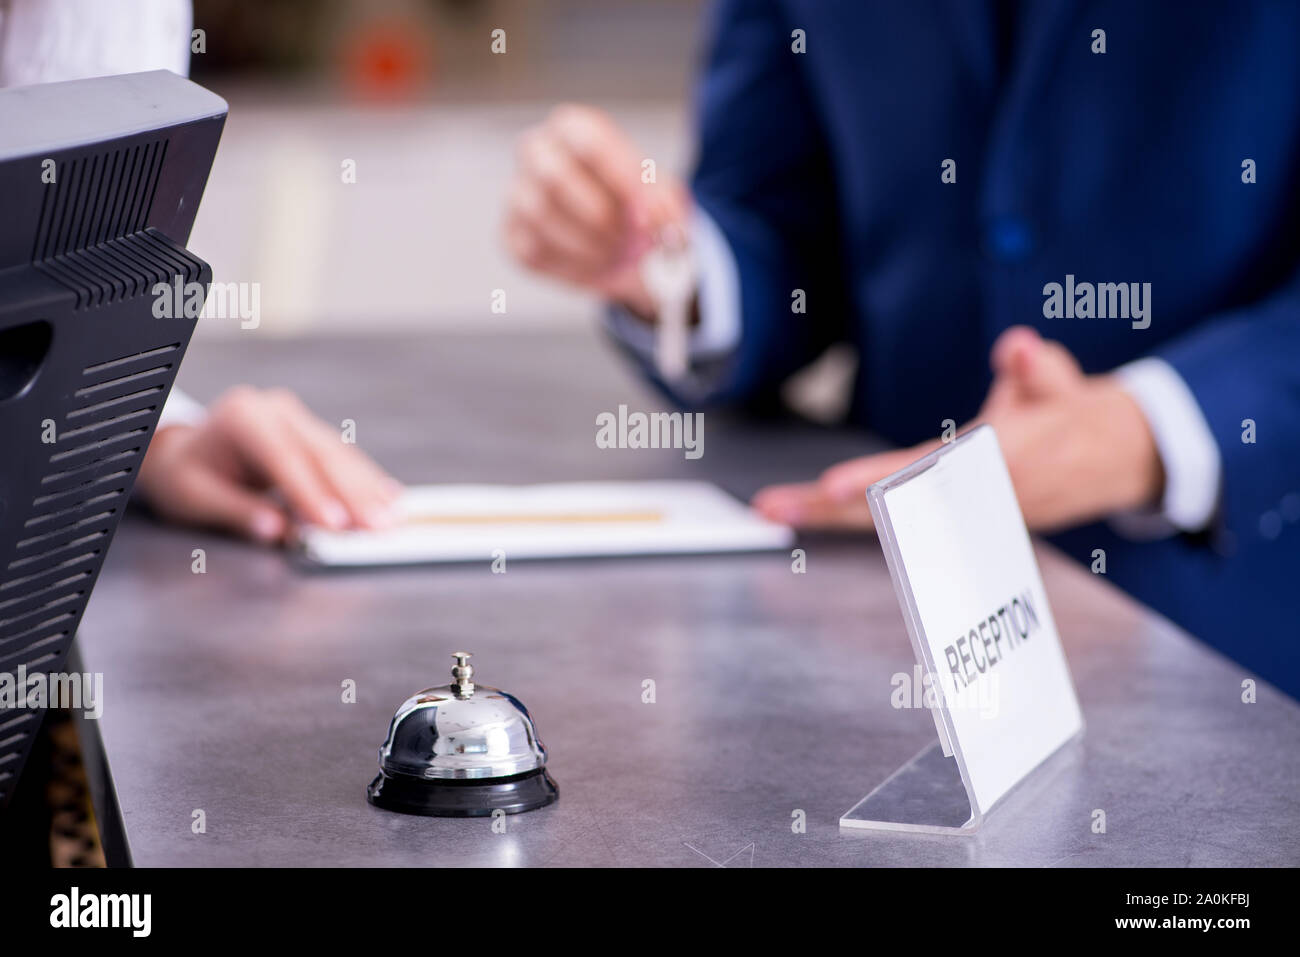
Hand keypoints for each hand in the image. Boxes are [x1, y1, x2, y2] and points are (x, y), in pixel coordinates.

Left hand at [136, 386, 403, 542]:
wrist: (187, 453)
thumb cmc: (188, 476)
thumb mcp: (196, 498)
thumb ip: (238, 512)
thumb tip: (276, 531)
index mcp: (242, 418)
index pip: (284, 457)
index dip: (312, 492)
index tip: (335, 524)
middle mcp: (275, 410)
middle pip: (322, 454)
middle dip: (353, 493)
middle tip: (378, 525)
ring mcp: (298, 418)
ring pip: (340, 455)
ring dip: (368, 489)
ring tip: (391, 517)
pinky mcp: (313, 432)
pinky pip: (344, 458)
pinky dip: (367, 481)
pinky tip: (390, 497)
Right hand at [503, 103, 689, 316]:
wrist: (621, 245)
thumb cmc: (635, 208)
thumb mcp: (662, 199)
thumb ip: (661, 204)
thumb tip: (654, 219)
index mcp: (573, 128)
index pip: (590, 144)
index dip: (621, 180)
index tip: (648, 214)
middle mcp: (538, 151)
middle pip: (554, 177)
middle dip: (599, 216)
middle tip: (628, 239)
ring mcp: (518, 192)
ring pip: (542, 217)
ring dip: (588, 244)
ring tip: (617, 253)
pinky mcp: (512, 234)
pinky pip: (534, 251)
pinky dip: (573, 265)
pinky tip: (597, 263)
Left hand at [753, 327, 1163, 532]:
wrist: (1110, 461)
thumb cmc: (1070, 413)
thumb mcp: (1061, 384)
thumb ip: (1036, 368)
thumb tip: (1018, 347)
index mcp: (997, 467)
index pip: (927, 474)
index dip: (881, 481)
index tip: (835, 487)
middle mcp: (971, 500)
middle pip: (890, 509)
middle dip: (830, 510)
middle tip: (775, 506)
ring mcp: (963, 517)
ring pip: (885, 521)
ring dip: (827, 517)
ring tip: (773, 508)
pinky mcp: (955, 521)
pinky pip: (895, 523)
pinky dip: (848, 518)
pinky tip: (803, 513)